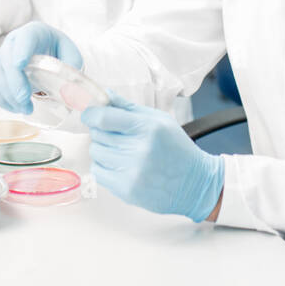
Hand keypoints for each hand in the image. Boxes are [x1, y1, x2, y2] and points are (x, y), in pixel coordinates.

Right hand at [0, 21, 82, 114]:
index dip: (21, 50)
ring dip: (8, 95)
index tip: (20, 65)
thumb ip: (73, 70)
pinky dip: (0, 99)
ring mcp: (2, 56)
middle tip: (25, 100)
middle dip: (14, 82)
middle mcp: (14, 41)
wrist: (49, 53)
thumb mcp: (72, 56)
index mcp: (35, 33)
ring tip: (26, 108)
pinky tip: (15, 106)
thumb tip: (70, 92)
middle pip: (6, 60)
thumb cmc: (59, 52)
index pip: (24, 38)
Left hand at [83, 92, 224, 222]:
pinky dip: (104, 167)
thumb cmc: (177, 149)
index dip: (91, 113)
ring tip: (121, 150)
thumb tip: (103, 94)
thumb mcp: (159, 120)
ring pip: (96, 153)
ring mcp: (132, 172)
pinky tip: (120, 165)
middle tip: (116, 134)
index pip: (104, 118)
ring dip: (103, 149)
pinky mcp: (126, 190)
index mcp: (148, 128)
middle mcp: (139, 150)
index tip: (89, 114)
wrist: (195, 184)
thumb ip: (128, 107)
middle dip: (101, 131)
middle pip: (97, 135)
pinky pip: (98, 173)